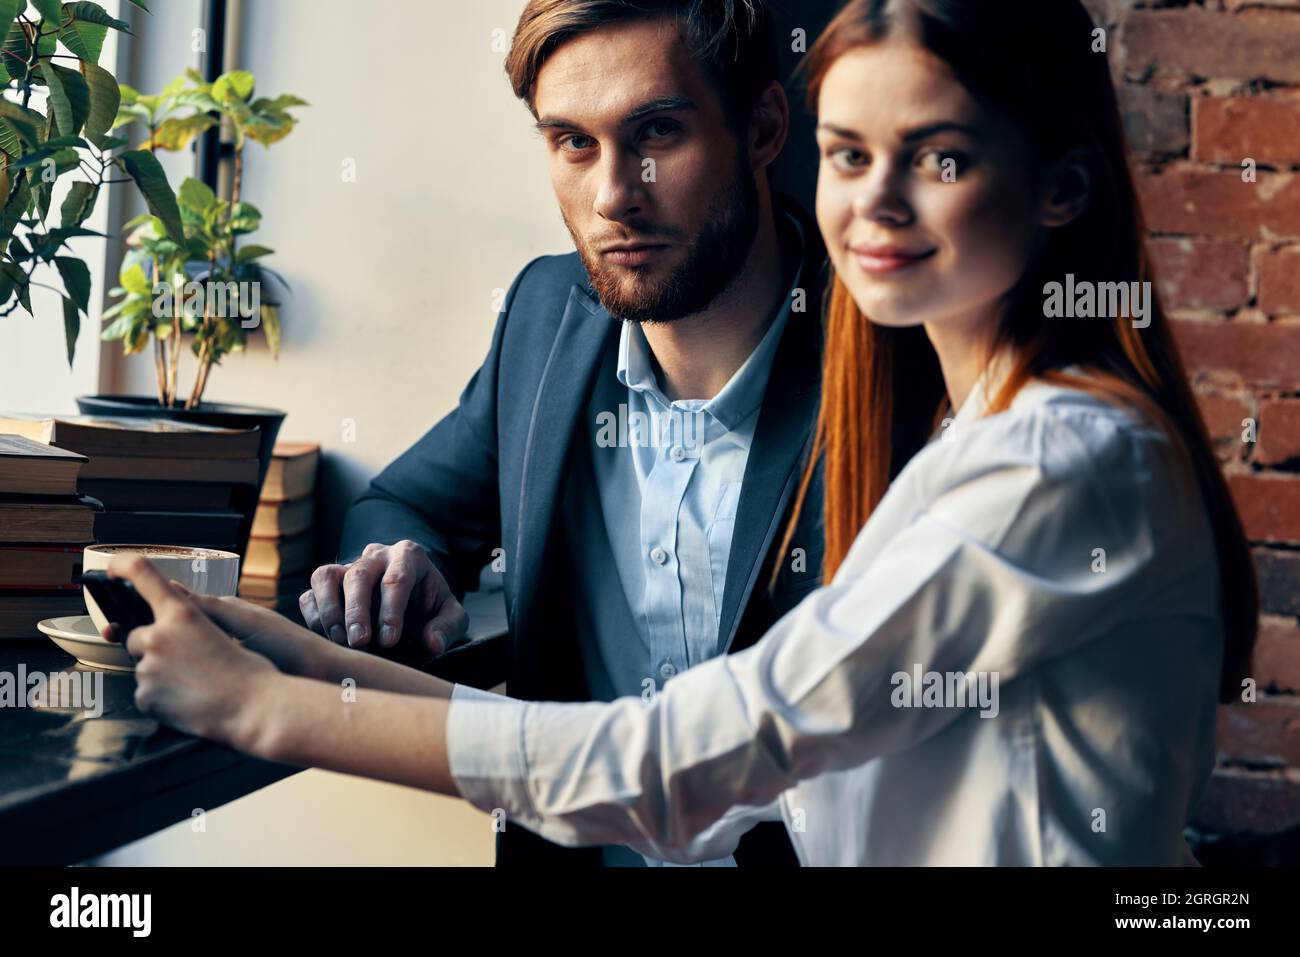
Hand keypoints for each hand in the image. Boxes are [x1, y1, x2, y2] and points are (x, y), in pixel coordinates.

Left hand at [103, 554, 280, 749]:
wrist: (256, 711)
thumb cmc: (252, 669)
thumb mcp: (232, 628)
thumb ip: (198, 612)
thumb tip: (175, 595)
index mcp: (183, 613)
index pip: (141, 572)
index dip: (122, 565)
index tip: (112, 569)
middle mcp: (158, 637)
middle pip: (138, 635)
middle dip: (155, 646)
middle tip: (190, 662)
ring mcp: (148, 669)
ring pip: (144, 667)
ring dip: (163, 674)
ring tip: (198, 685)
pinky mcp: (145, 697)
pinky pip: (147, 693)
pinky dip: (163, 697)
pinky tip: (190, 701)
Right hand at [300, 540, 467, 655]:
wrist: (411, 605)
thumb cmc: (431, 609)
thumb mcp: (451, 617)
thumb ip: (448, 627)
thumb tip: (433, 643)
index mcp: (408, 556)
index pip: (396, 578)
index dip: (391, 610)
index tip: (390, 641)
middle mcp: (374, 556)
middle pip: (357, 575)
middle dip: (356, 611)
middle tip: (360, 643)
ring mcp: (346, 568)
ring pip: (324, 577)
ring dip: (329, 612)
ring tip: (342, 642)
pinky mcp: (326, 587)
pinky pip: (309, 596)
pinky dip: (313, 618)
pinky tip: (329, 640)